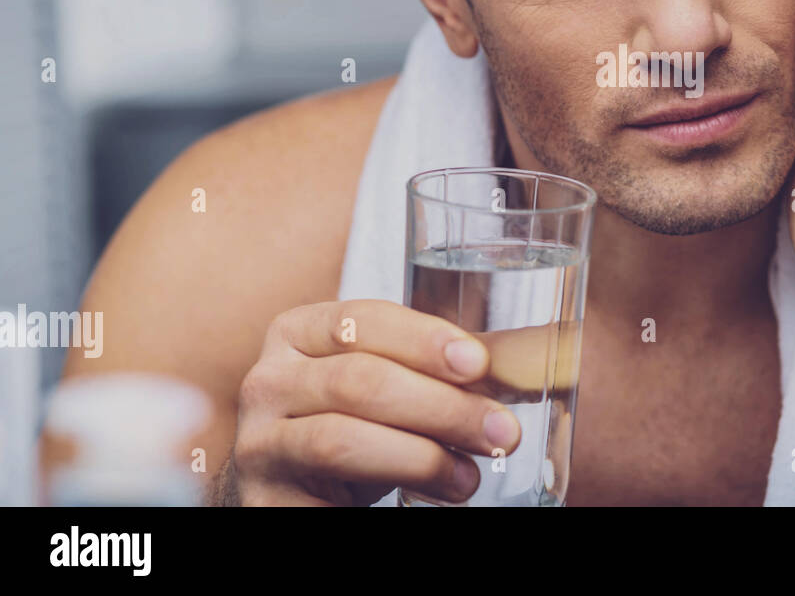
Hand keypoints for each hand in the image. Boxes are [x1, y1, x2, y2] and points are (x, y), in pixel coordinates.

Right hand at [226, 299, 520, 505]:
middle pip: (360, 381)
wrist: (284, 488)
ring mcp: (259, 443)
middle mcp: (268, 381)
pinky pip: (328, 500)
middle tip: (500, 430)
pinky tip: (433, 498)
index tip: (477, 362)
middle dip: (441, 406)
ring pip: (341, 440)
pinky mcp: (264, 501)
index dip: (423, 339)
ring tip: (469, 476)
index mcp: (298, 333)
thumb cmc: (347, 422)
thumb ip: (428, 369)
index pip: (361, 320)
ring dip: (422, 458)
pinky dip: (391, 495)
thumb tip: (509, 372)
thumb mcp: (378, 382)